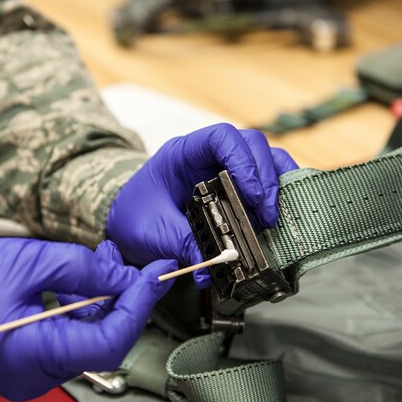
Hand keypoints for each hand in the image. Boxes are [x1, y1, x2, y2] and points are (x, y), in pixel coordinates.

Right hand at [0, 238, 175, 400]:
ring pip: (83, 339)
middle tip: (127, 261)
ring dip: (98, 301)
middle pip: (100, 340)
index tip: (156, 275)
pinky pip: (62, 340)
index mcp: (37, 356)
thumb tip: (124, 279)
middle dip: (119, 298)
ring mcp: (28, 374)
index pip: (111, 339)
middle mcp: (36, 376)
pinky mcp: (22, 363)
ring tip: (100, 261)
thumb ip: (82, 270)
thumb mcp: (28, 262)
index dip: (138, 305)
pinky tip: (77, 280)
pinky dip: (76, 310)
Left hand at [106, 124, 297, 284]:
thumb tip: (213, 265)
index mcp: (182, 153)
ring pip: (265, 160)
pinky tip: (276, 220)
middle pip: (252, 145)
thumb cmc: (134, 217)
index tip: (251, 195)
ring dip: (277, 187)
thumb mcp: (152, 231)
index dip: (243, 160)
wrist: (125, 225)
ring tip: (273, 220)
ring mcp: (224, 169)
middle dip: (266, 178)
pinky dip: (276, 198)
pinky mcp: (235, 189)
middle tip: (267, 215)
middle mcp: (207, 155)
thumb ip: (183, 243)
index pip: (221, 137)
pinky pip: (265, 182)